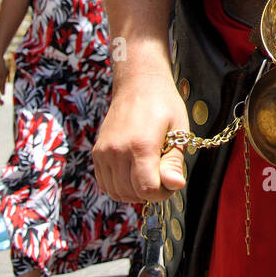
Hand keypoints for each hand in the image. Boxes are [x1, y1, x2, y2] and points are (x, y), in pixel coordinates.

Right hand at [93, 53, 189, 203]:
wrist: (138, 83)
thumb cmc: (163, 104)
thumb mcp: (178, 129)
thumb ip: (174, 161)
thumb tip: (175, 185)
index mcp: (141, 145)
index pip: (147, 189)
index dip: (163, 192)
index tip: (171, 180)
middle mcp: (117, 150)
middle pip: (132, 193)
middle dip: (151, 193)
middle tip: (163, 176)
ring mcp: (104, 152)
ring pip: (117, 192)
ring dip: (135, 192)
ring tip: (149, 173)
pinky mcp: (97, 153)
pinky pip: (105, 184)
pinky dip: (119, 186)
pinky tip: (134, 173)